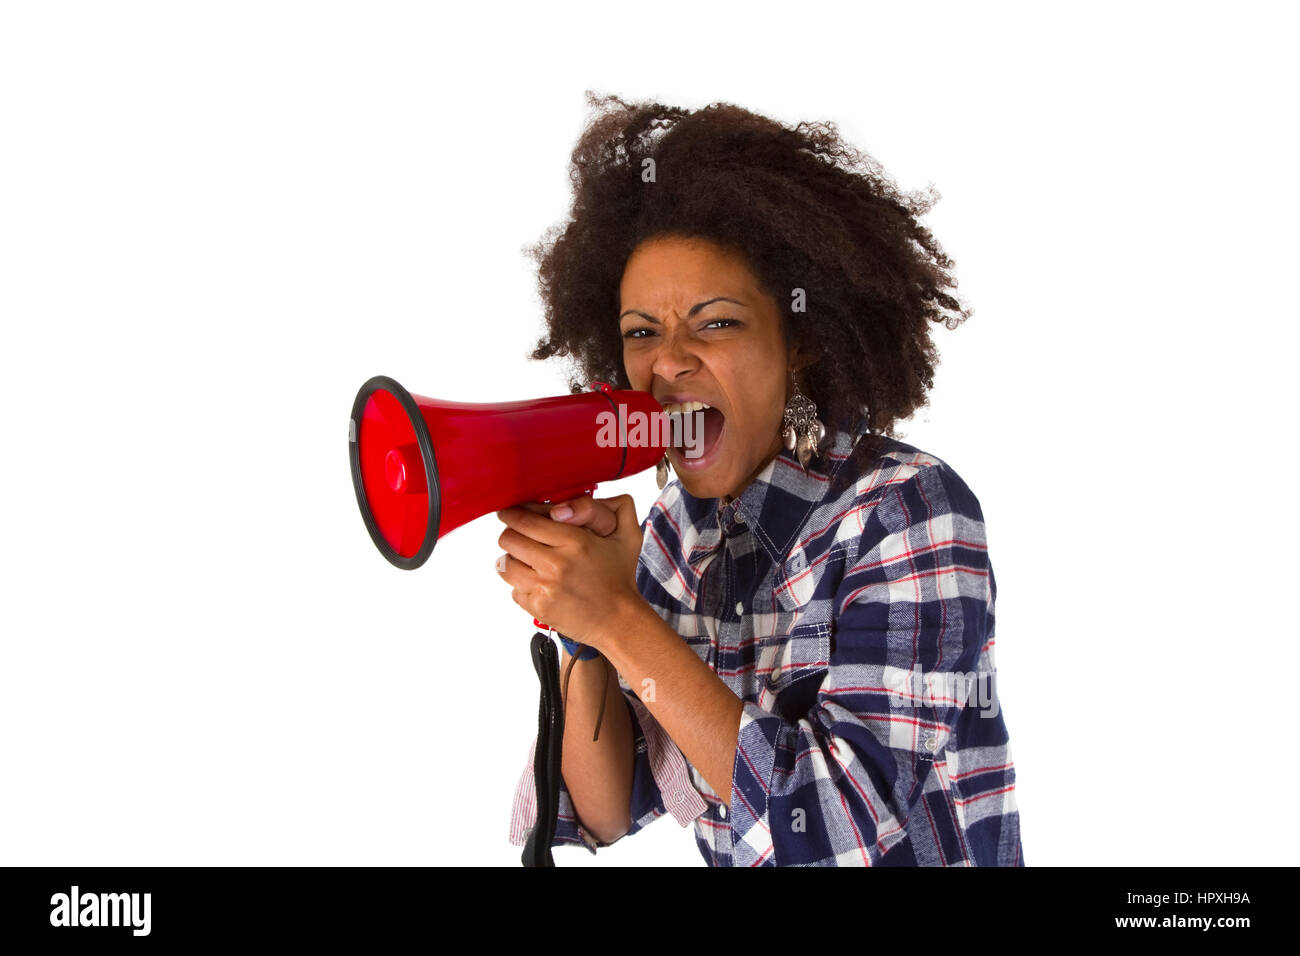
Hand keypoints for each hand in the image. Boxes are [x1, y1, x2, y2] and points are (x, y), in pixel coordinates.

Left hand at [495, 494, 642, 649]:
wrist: (619, 620)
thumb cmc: (620, 576)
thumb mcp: (628, 536)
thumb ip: (617, 507)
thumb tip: (583, 498)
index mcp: (575, 541)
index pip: (525, 520)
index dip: (512, 514)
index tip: (509, 513)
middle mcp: (557, 564)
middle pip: (509, 539)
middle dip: (511, 534)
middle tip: (518, 536)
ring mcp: (545, 587)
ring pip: (505, 565)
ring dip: (512, 560)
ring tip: (525, 560)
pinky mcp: (538, 608)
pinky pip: (514, 590)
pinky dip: (522, 586)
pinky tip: (538, 584)